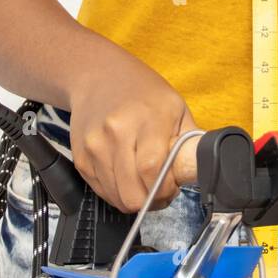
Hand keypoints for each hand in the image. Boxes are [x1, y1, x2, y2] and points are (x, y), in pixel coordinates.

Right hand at [67, 54, 202, 212]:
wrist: (98, 76)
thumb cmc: (143, 92)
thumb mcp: (176, 107)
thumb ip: (188, 142)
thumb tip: (197, 170)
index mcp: (147, 119)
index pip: (152, 169)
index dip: (164, 189)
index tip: (172, 188)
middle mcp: (116, 132)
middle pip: (131, 193)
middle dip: (151, 201)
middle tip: (160, 190)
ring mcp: (95, 146)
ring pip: (116, 198)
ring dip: (133, 199)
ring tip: (144, 182)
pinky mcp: (80, 158)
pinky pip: (101, 191)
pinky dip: (116, 192)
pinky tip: (126, 176)